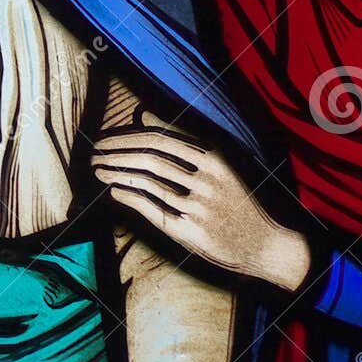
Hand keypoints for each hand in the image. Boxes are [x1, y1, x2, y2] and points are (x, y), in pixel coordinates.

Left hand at [92, 112, 309, 290]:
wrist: (266, 245)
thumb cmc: (237, 202)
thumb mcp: (218, 165)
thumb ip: (183, 141)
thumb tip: (146, 115)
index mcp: (213, 158)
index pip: (159, 140)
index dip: (126, 139)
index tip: (104, 140)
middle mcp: (207, 180)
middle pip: (149, 159)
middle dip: (115, 154)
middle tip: (94, 155)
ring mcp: (199, 207)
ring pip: (147, 183)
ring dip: (116, 175)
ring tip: (99, 171)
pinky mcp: (192, 232)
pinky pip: (152, 209)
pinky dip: (129, 198)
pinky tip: (114, 193)